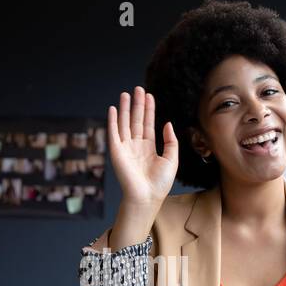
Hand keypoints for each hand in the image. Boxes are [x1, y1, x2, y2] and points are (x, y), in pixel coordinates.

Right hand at [107, 86, 177, 210]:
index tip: (150, 96)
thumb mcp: (172, 159)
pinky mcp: (116, 151)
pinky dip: (113, 120)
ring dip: (125, 108)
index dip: (149, 110)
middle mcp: (136, 145)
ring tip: (126, 93)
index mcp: (149, 147)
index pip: (148, 124)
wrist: (147, 196)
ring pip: (125, 123)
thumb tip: (168, 123)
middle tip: (139, 88)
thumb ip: (171, 141)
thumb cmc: (160, 183)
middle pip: (136, 120)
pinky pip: (114, 132)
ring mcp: (125, 147)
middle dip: (138, 104)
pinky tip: (114, 108)